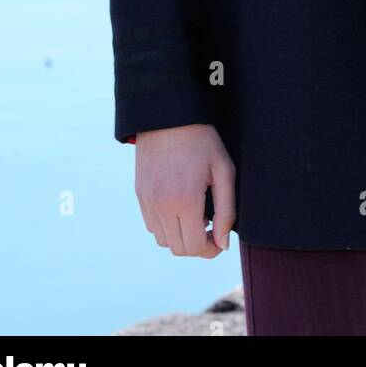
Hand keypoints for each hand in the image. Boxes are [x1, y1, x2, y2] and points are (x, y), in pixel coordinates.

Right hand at [134, 123, 235, 256]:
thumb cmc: (202, 141)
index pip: (194, 247)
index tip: (219, 240)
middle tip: (210, 227)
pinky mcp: (139, 194)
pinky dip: (166, 225)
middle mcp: (161, 205)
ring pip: (163, 240)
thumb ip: (226, 211)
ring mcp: (147, 201)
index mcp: (185, 200)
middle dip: (197, 245)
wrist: (169, 116)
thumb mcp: (223, 171)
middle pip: (178, 249)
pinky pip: (151, 225)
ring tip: (195, 214)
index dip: (210, 250)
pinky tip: (179, 206)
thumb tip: (222, 245)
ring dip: (180, 236)